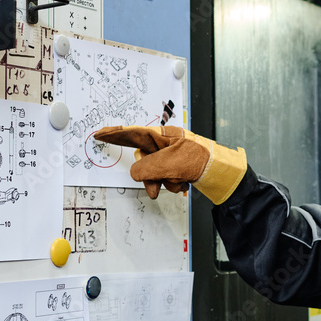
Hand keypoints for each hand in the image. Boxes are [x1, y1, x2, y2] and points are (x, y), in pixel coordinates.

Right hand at [93, 125, 246, 203]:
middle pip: (143, 160)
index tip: (99, 134)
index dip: (115, 134)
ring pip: (154, 173)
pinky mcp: (177, 167)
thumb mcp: (169, 163)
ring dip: (165, 182)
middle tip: (155, 187)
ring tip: (180, 181)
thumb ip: (147, 168)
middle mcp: (164, 144)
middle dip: (151, 176)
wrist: (221, 172)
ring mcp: (170, 156)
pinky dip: (173, 184)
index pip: (132, 134)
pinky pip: (165, 178)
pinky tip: (185, 183)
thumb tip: (136, 173)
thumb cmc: (201, 159)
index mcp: (161, 135)